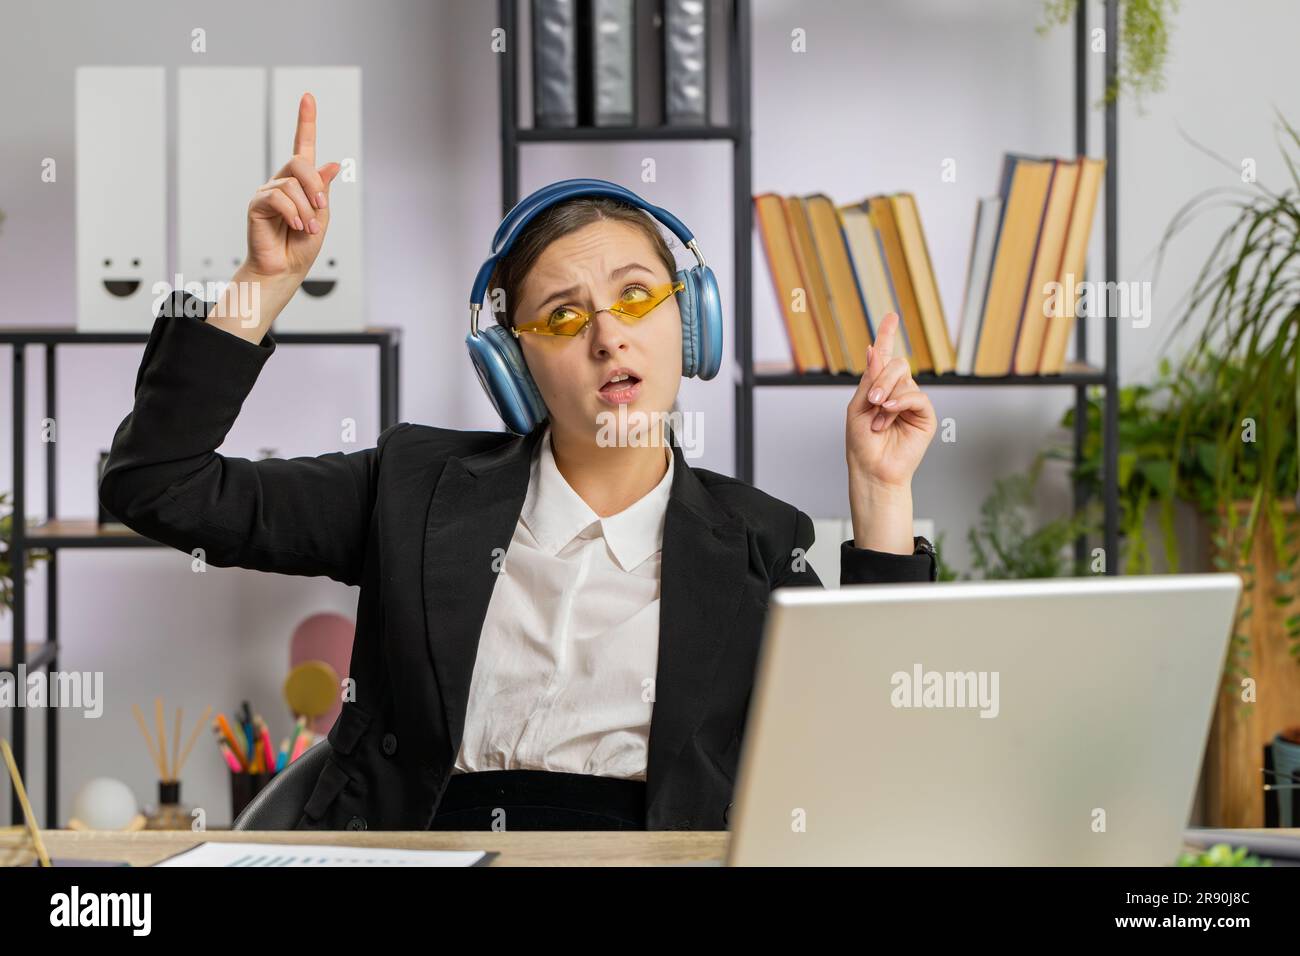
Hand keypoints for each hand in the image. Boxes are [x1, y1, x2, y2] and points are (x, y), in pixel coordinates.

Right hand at [245, 92, 340, 280]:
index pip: (302, 145)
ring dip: (306, 209)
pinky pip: (278, 197)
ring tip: (307, 227)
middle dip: (314, 186)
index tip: (308, 97)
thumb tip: (332, 164)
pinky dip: (293, 213)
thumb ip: (322, 189)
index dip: (306, 121)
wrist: (286, 269)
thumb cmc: (303, 245)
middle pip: (299, 163)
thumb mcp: (322, 214)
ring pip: (291, 184)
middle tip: (320, 208)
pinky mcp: (257, 204)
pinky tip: (295, 226)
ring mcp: (268, 191)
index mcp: (301, 182)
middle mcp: (283, 182)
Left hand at [845, 312, 937, 489]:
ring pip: (906, 379)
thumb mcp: (858, 406)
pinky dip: (902, 401)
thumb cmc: (861, 442)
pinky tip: (890, 412)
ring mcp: (912, 402)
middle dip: (882, 377)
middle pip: (896, 364)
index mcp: (878, 386)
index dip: (887, 335)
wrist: (871, 468)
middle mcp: (897, 391)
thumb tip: (874, 350)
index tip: (891, 316)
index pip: (885, 356)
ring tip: (877, 416)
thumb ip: (869, 379)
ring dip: (887, 394)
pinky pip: (917, 397)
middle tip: (872, 399)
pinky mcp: (924, 416)